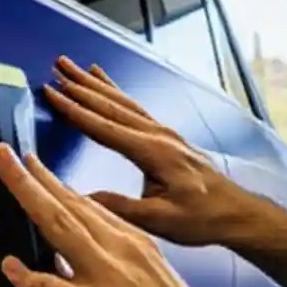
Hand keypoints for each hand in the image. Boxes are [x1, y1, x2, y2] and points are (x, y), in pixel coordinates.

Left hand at [0, 143, 247, 286]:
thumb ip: (115, 273)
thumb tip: (72, 270)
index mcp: (135, 247)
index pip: (89, 206)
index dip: (57, 184)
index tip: (33, 165)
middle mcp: (121, 254)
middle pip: (69, 206)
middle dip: (34, 176)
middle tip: (5, 153)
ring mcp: (110, 280)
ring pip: (60, 228)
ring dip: (28, 195)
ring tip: (3, 170)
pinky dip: (30, 278)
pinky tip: (9, 267)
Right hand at [45, 56, 253, 246]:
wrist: (235, 212)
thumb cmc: (201, 218)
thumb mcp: (159, 220)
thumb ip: (120, 208)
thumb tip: (82, 198)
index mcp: (153, 152)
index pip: (104, 127)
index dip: (75, 110)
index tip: (51, 92)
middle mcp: (157, 135)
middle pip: (111, 105)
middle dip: (81, 86)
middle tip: (56, 67)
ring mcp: (163, 132)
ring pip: (122, 101)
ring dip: (94, 83)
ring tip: (71, 66)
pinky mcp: (166, 136)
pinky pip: (134, 106)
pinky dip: (115, 90)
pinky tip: (103, 80)